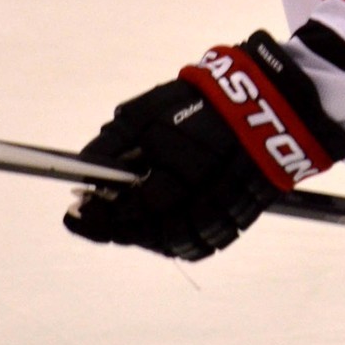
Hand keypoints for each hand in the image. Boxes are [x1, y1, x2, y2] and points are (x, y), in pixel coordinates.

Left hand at [64, 33, 344, 260]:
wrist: (271, 106)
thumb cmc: (204, 103)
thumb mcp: (149, 112)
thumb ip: (114, 144)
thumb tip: (87, 171)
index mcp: (177, 178)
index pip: (126, 213)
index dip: (95, 217)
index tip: (72, 212)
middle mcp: (200, 204)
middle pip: (147, 233)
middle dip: (114, 226)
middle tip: (90, 216)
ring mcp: (222, 215)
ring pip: (171, 242)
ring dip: (140, 233)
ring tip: (119, 217)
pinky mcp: (238, 218)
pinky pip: (198, 241)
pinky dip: (171, 236)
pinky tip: (155, 222)